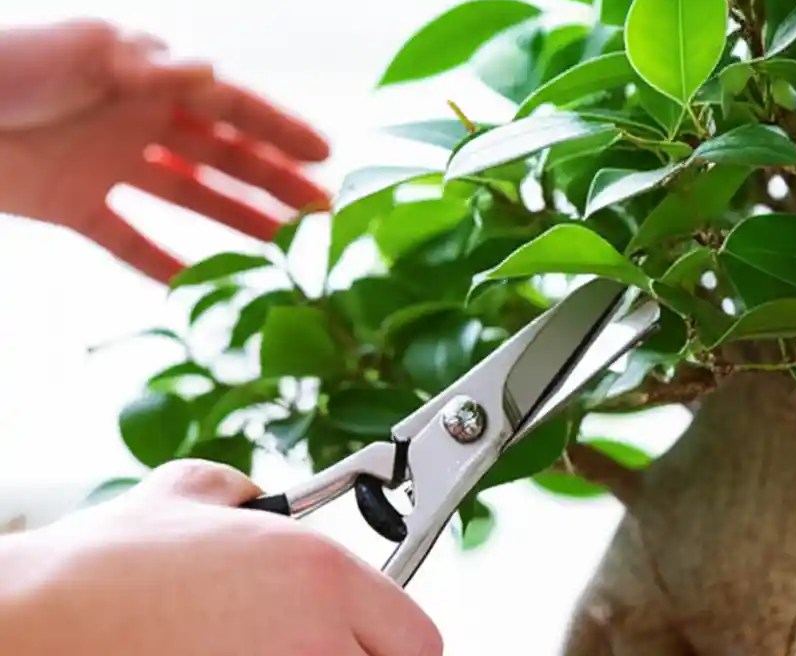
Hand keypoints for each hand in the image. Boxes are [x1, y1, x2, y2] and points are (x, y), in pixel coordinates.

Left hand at [0, 19, 330, 282]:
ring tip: (285, 248)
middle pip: (220, 154)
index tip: (326, 156)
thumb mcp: (82, 53)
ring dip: (238, 220)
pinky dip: (161, 262)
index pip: (229, 104)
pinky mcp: (72, 204)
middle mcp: (134, 117)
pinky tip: (198, 283)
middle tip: (323, 213)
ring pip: (188, 196)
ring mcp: (106, 162)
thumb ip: (148, 66)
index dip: (279, 129)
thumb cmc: (4, 68)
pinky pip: (128, 238)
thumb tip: (211, 72)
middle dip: (274, 181)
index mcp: (145, 75)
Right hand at [0, 460, 441, 655]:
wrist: (33, 625)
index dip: (392, 645)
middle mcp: (317, 638)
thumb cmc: (99, 571)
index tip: (369, 645)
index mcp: (321, 576)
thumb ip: (240, 494)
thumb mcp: (183, 497)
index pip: (419, 640)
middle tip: (316, 653)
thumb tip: (250, 498)